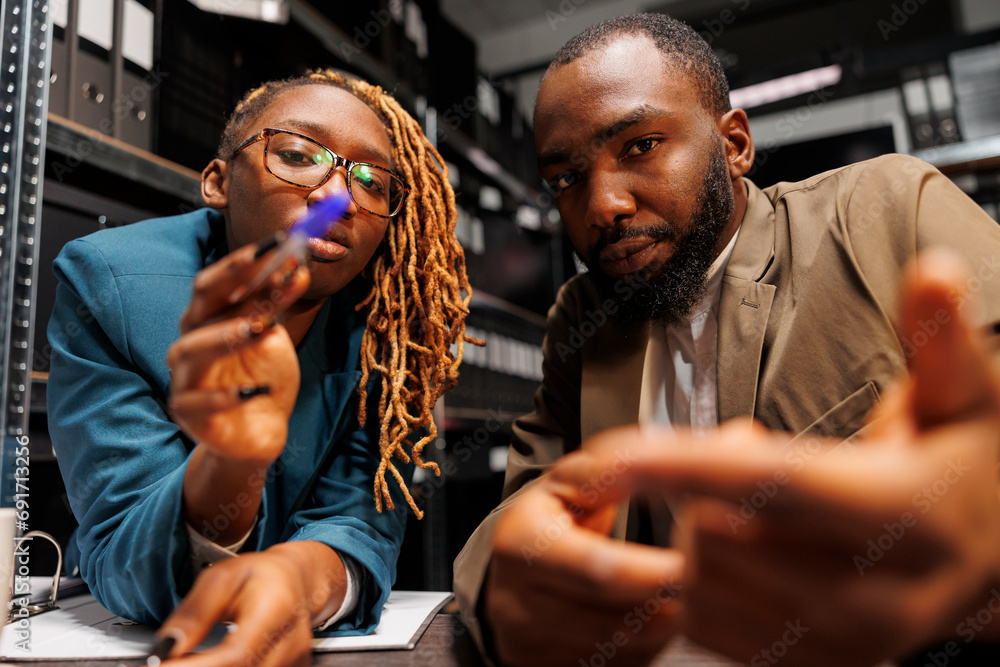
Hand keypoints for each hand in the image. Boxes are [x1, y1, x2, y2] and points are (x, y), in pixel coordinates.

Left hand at [156, 541, 346, 665]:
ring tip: (189, 660)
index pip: (236, 654)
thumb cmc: (259, 576)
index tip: (163, 666)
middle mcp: (292, 641)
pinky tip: (210, 664)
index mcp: (276, 608)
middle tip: (167, 662)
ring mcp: (295, 661)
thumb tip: (168, 647)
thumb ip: (195, 612)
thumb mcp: (221, 577)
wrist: (295, 580)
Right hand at [167, 242, 308, 463]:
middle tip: (270, 265)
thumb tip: (297, 265)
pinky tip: (258, 390)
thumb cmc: (260, 378)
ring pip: (193, 349)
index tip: (279, 242)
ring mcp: (184, 378)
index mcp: (208, 319)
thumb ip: (276, 305)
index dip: (244, 261)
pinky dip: (228, 396)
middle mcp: (190, 341)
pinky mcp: (188, 413)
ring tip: (262, 326)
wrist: (257, 432)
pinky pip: (200, 402)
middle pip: (201, 303)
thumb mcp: (273, 337)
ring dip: (228, 334)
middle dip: (234, 281)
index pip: (217, 281)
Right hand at [486, 453, 683, 666]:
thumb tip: (632, 471)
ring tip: (671, 601)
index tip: (686, 566)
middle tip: (695, 588)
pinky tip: (641, 622)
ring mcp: (521, 638)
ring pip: (611, 648)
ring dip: (653, 631)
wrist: (513, 563)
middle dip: (659, 605)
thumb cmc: (550, 518)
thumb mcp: (568, 482)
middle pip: (608, 617)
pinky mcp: (534, 665)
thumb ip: (602, 474)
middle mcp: (511, 597)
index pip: (596, 569)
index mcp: (519, 540)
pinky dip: (635, 649)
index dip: (648, 572)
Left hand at [568, 249, 999, 665]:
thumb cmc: (967, 466)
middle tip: (753, 449)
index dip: (684, 464)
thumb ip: (941, 337)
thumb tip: (935, 270)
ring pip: (700, 581)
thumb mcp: (967, 395)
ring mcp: (840, 645)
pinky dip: (703, 576)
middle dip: (703, 482)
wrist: (995, 560)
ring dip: (701, 528)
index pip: (770, 487)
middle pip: (716, 535)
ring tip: (760, 502)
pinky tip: (749, 546)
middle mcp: (871, 598)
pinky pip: (705, 623)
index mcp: (901, 517)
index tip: (615, 454)